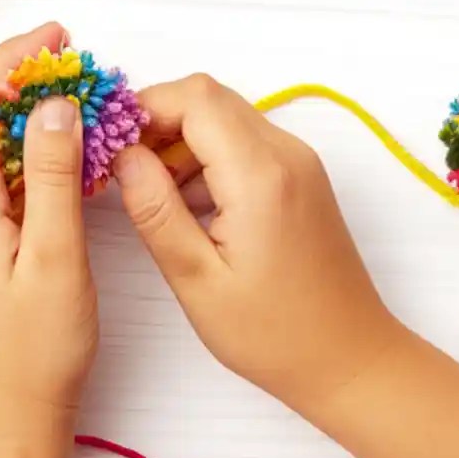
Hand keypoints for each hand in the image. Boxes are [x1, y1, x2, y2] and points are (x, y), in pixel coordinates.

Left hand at [0, 23, 97, 449]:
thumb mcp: (57, 258)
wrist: (4, 422)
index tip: (59, 37)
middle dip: (16, 78)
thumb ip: (56, 175)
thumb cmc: (33, 353)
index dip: (10, 56)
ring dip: (20, 116)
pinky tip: (59, 159)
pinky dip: (19, 154)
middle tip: (75, 66)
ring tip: (75, 103)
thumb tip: (54, 103)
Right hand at [113, 74, 406, 407]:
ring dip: (181, 142)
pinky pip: (245, 144)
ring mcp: (299, 165)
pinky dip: (208, 159)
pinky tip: (188, 208)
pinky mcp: (301, 180)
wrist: (350, 359)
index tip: (109, 144)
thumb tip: (122, 158)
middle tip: (122, 169)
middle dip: (158, 122)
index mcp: (260, 176)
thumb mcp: (197, 279)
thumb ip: (155, 210)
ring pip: (226, 118)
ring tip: (151, 197)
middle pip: (210, 99)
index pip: (194, 98)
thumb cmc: (275, 334)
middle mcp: (286, 155)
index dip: (144, 108)